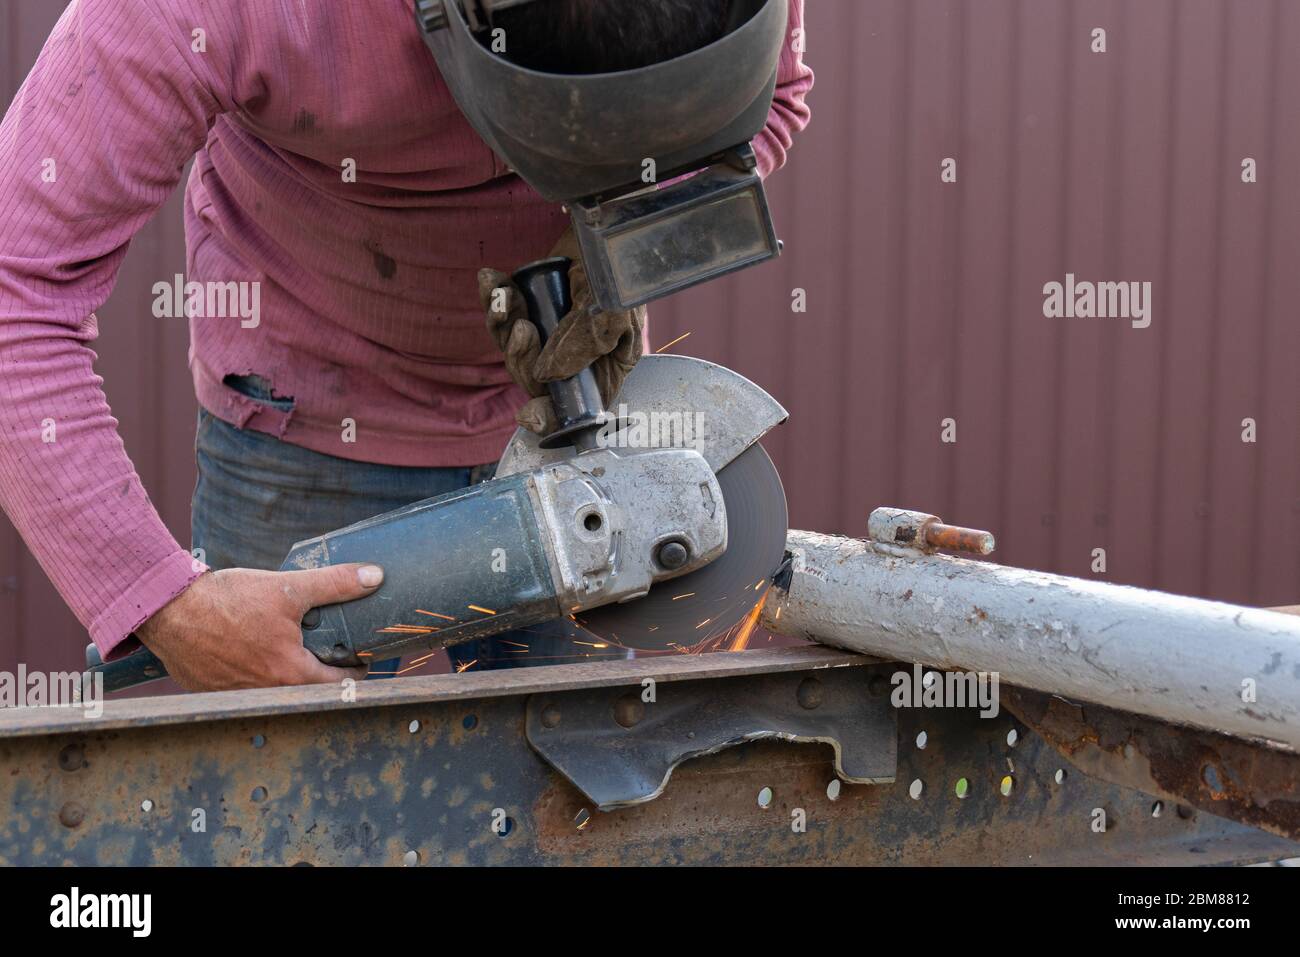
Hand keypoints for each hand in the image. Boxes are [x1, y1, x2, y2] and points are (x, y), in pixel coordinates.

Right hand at [136, 564, 383, 690]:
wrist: (167, 609)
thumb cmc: (226, 601)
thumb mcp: (288, 588)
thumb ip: (335, 584)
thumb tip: (374, 576)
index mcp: (288, 674)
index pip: (337, 685)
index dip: (354, 671)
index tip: (362, 660)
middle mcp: (264, 692)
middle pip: (306, 689)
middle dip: (323, 672)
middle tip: (332, 652)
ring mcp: (235, 694)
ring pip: (274, 688)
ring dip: (287, 673)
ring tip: (293, 648)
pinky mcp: (211, 689)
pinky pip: (243, 686)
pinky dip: (255, 671)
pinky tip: (254, 649)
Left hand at [479, 226, 645, 434]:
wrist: (605, 217)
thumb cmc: (621, 266)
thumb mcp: (614, 309)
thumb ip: (585, 346)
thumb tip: (547, 374)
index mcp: (602, 367)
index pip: (576, 407)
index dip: (550, 417)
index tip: (527, 416)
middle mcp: (575, 356)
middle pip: (534, 378)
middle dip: (520, 356)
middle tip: (523, 327)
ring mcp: (551, 331)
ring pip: (513, 348)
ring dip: (502, 325)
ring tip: (506, 296)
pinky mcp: (532, 305)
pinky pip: (503, 315)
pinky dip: (494, 299)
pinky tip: (492, 279)